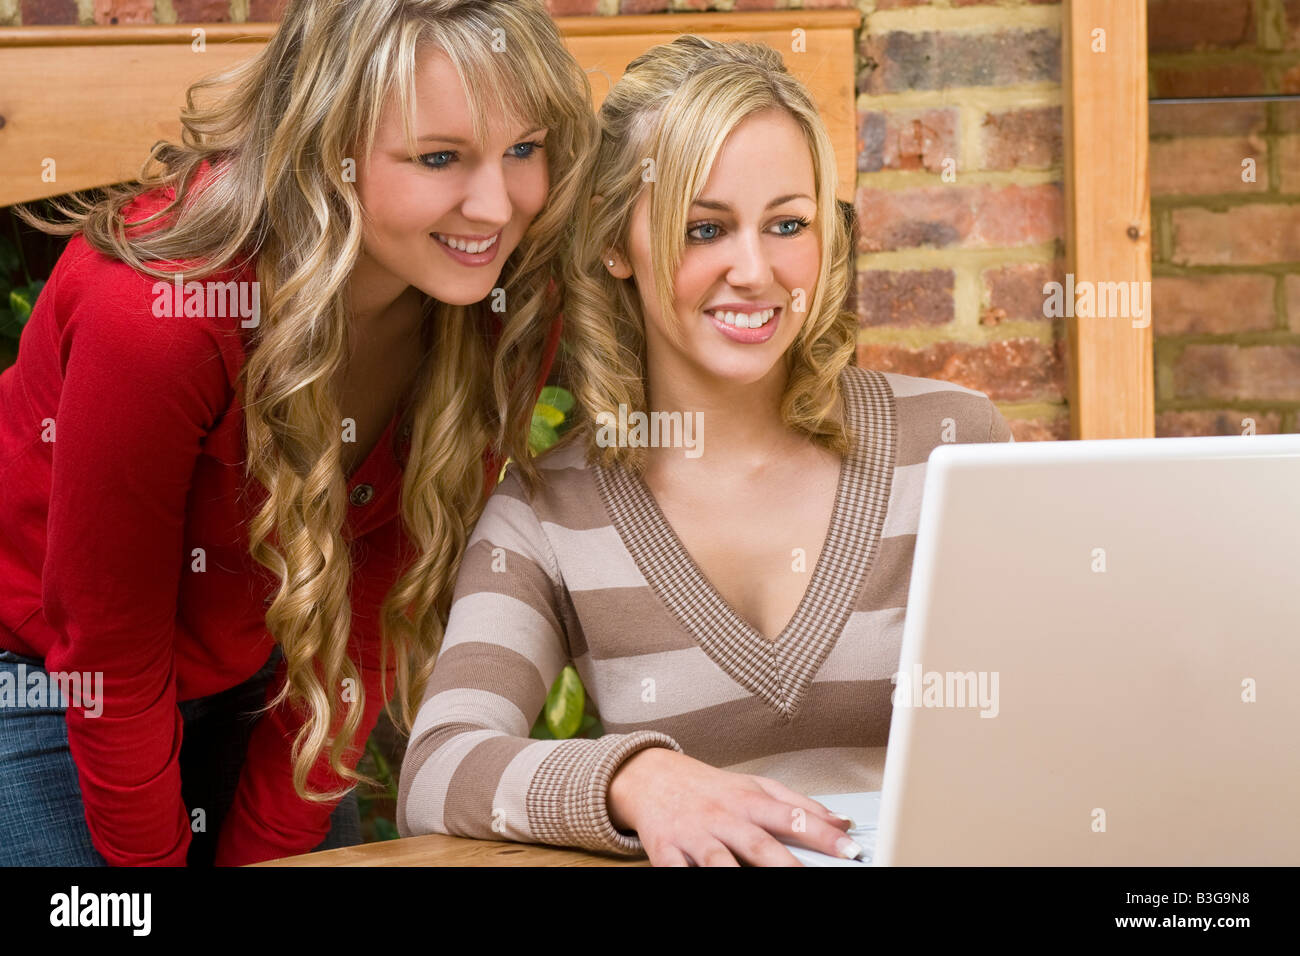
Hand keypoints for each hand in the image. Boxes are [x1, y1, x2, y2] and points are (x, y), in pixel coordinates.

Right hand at [607, 747, 861, 866]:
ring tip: (763, 886)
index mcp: (749, 801)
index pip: (793, 817)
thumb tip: (840, 820)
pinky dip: (688, 878)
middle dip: (787, 865)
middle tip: (811, 878)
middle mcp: (724, 817)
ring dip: (736, 875)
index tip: (850, 850)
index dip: (824, 835)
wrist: (652, 777)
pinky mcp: (666, 850)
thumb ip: (797, 803)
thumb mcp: (755, 786)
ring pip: (719, 861)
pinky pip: (677, 870)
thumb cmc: (711, 788)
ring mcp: (694, 835)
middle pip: (760, 844)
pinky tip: (703, 884)